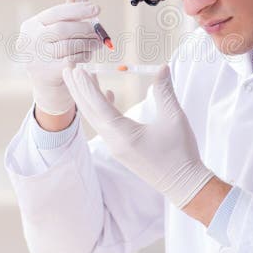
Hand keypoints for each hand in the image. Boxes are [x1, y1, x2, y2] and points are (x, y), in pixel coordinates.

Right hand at [17, 0, 101, 116]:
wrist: (49, 87)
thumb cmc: (56, 51)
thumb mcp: (61, 28)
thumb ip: (72, 6)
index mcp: (31, 26)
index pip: (56, 12)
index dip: (78, 10)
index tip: (97, 9)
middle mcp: (28, 41)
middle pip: (62, 30)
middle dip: (85, 30)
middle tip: (99, 34)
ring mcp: (34, 59)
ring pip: (68, 46)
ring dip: (87, 45)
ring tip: (97, 45)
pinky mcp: (45, 74)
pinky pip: (71, 61)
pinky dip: (83, 57)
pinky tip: (88, 57)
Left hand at [62, 65, 213, 207]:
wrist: (185, 184)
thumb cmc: (181, 153)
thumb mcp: (174, 118)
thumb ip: (164, 91)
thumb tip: (162, 67)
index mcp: (124, 135)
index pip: (99, 106)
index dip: (87, 86)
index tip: (76, 70)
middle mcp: (114, 141)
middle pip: (90, 111)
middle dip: (78, 89)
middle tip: (67, 68)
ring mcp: (116, 146)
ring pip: (96, 117)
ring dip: (87, 96)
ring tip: (80, 76)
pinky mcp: (121, 148)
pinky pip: (105, 124)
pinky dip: (102, 107)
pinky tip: (107, 93)